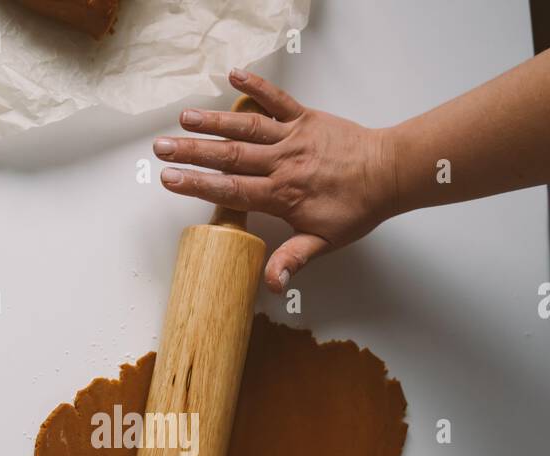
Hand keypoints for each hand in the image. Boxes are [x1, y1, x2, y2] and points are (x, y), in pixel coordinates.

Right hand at [154, 68, 397, 291]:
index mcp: (282, 194)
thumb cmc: (357, 208)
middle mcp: (283, 162)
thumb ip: (294, 260)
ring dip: (213, 121)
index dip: (197, 184)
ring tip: (184, 118)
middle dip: (192, 151)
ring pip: (246, 127)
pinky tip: (233, 76)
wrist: (389, 173)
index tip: (170, 180)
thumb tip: (272, 284)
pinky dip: (256, 87)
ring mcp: (293, 137)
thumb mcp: (325, 242)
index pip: (231, 189)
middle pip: (230, 156)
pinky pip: (277, 100)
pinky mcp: (306, 118)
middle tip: (161, 148)